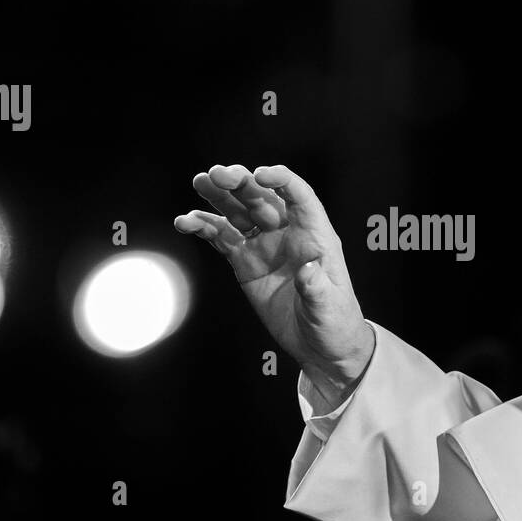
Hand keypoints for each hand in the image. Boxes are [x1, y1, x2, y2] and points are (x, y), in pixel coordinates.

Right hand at [174, 164, 374, 406]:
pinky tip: (186, 222)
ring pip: (238, 212)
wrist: (321, 346)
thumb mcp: (329, 306)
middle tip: (216, 175)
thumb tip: (307, 271)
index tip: (259, 175)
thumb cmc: (335, 321)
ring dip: (218, 196)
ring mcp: (264, 245)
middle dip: (239, 182)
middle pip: (262, 197)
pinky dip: (204, 227)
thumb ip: (316, 288)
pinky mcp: (245, 262)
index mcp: (315, 234)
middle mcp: (288, 233)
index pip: (299, 195)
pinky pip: (222, 238)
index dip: (280, 180)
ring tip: (199, 182)